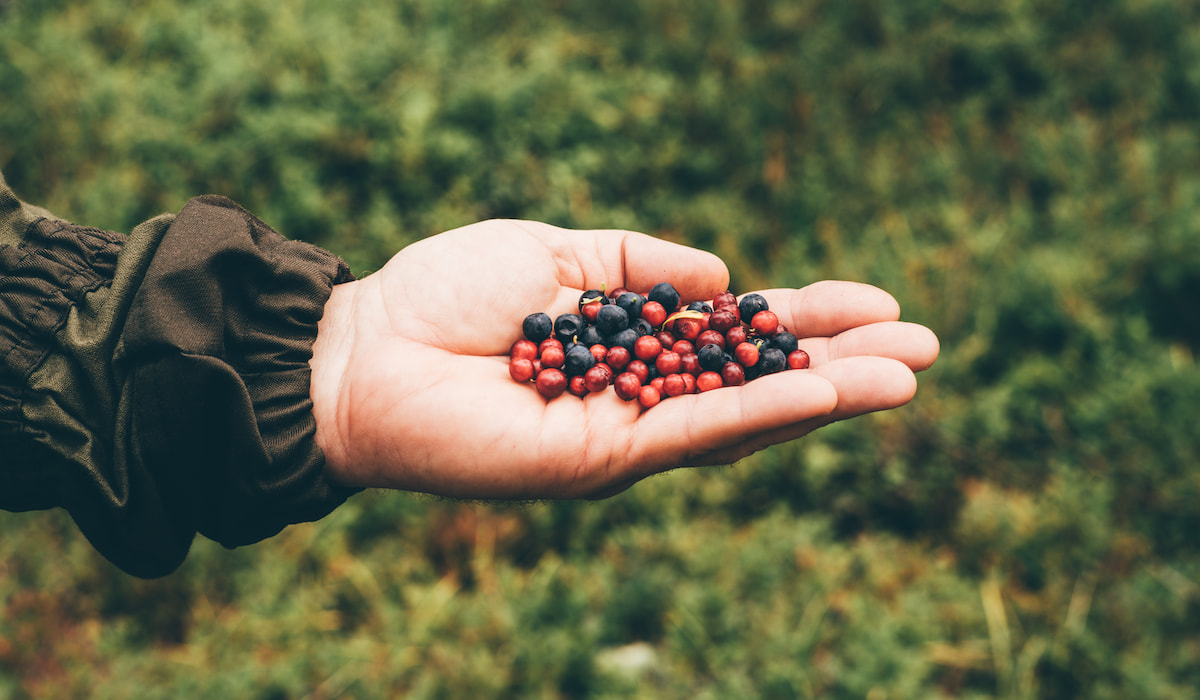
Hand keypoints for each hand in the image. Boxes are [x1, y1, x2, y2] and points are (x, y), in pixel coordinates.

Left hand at [308, 220, 938, 498]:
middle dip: (843, 363)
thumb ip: (641, 265)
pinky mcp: (600, 460)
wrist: (366, 348)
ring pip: (742, 415)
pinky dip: (758, 411)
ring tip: (903, 372)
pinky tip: (820, 390)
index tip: (879, 302)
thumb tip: (725, 276)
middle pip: (759, 382)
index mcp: (635, 347)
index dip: (809, 319)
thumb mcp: (559, 253)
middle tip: (926, 348)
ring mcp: (626, 436)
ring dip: (826, 392)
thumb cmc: (447, 294)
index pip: (740, 335)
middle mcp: (641, 397)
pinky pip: (692, 433)